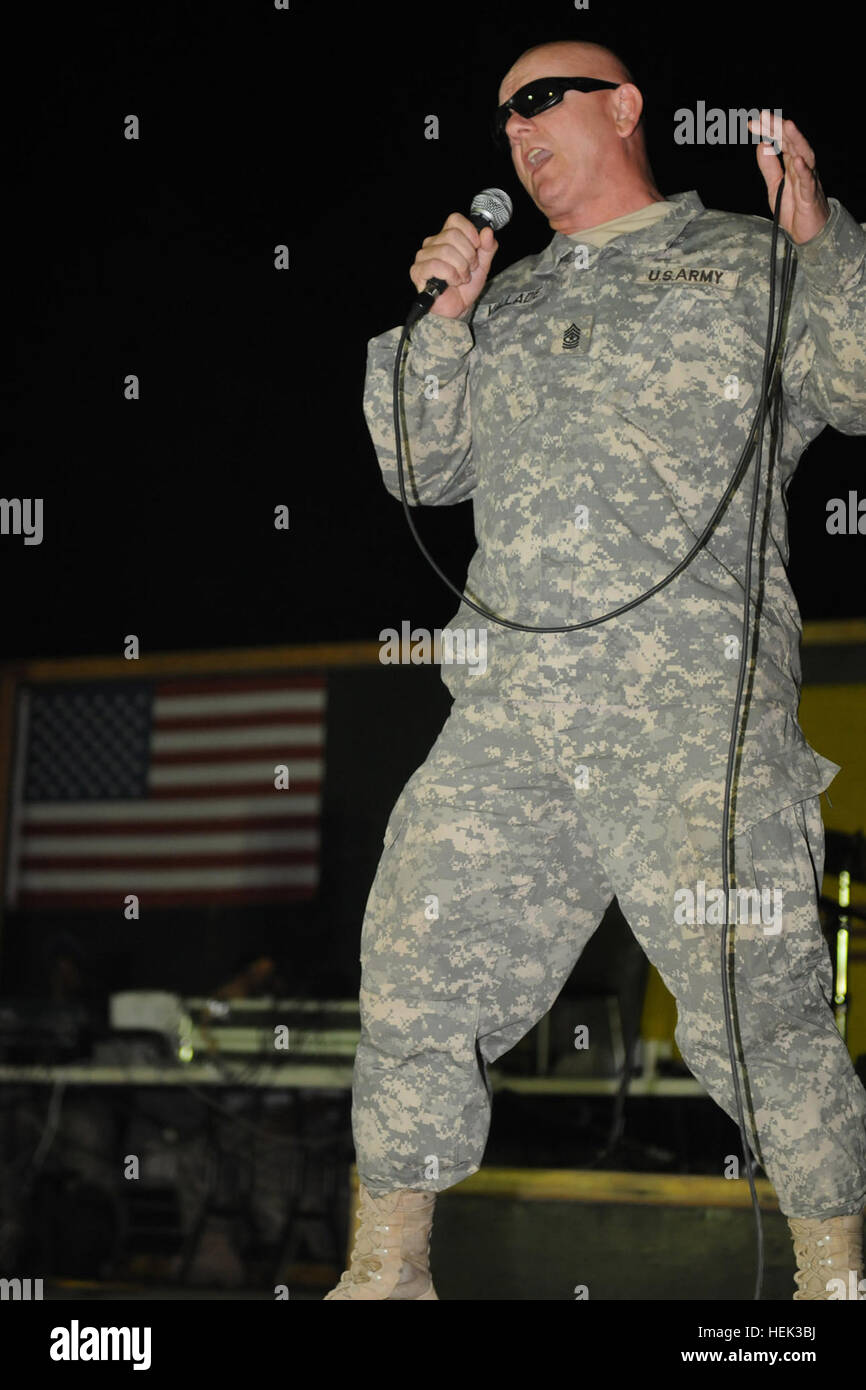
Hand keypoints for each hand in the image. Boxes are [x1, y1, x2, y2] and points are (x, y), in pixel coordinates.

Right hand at [409, 213, 497, 317]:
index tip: (477, 247)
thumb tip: (487, 231)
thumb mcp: (483, 264)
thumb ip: (487, 247)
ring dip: (460, 268)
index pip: (454, 219)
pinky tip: (452, 282)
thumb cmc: (466, 285)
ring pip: (446, 251)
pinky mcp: (418, 271)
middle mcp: (432, 243)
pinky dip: (450, 275)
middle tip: (470, 269)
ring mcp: (423, 257)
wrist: (459, 308)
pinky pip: (436, 265)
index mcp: (446, 236)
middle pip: (452, 235)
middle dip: (468, 255)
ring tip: (462, 278)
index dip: (469, 231)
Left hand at [748, 111, 830, 243]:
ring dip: (796, 140)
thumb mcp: (774, 185)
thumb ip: (769, 166)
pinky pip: (808, 181)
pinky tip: (797, 160)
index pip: (780, 141)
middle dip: (778, 128)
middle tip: (764, 116)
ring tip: (787, 126)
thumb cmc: (794, 206)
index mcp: (792, 163)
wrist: (807, 232)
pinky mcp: (810, 196)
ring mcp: (808, 180)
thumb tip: (761, 145)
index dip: (767, 131)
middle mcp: (802, 166)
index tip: (751, 123)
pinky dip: (804, 170)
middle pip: (791, 142)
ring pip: (805, 155)